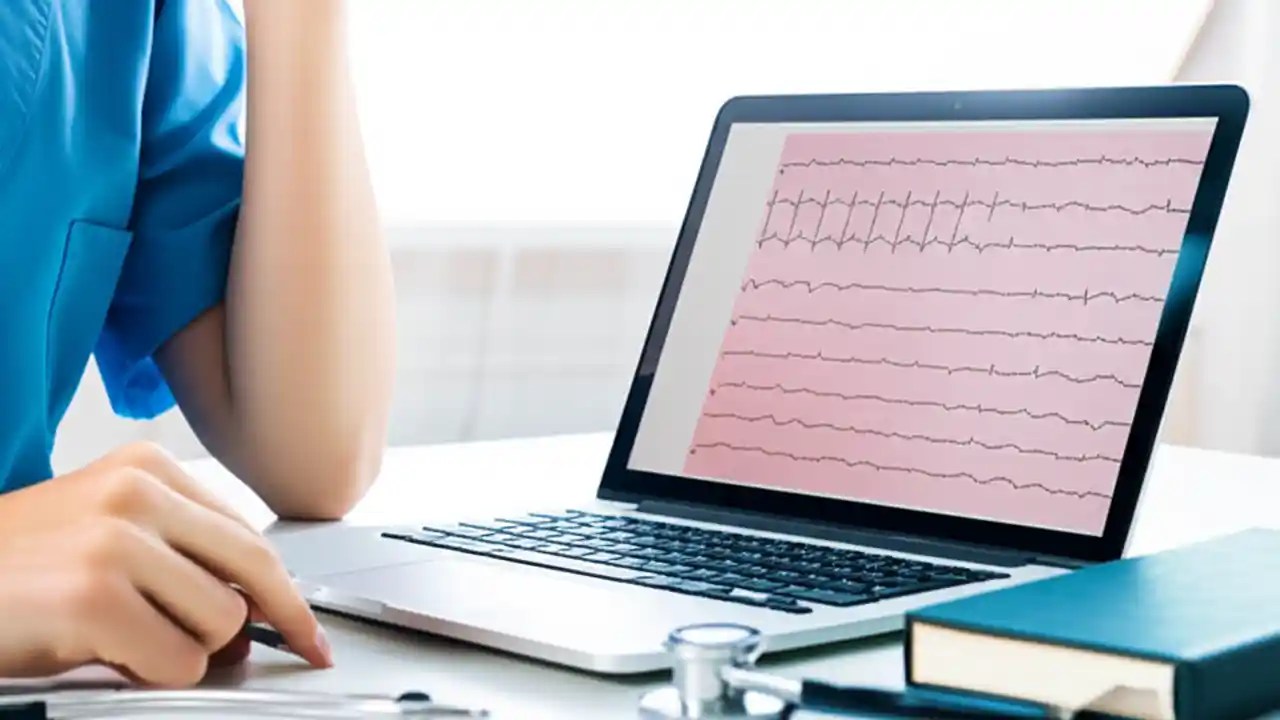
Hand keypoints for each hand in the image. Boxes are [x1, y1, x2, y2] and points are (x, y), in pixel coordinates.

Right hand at [0, 442, 331, 685]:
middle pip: (255, 569)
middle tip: (299, 650)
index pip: (248, 533)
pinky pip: (178, 661)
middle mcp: (136, 494)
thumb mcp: (103, 535)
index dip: (285, 587)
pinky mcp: (94, 599)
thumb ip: (177, 554)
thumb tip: (254, 611)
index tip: (306, 622)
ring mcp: (115, 543)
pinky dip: (156, 675)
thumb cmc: (16, 567)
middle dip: (282, 620)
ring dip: (188, 650)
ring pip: (221, 621)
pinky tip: (109, 655)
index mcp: (145, 468)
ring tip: (130, 639)